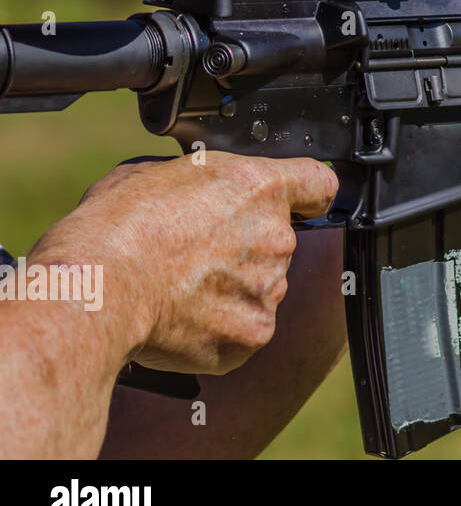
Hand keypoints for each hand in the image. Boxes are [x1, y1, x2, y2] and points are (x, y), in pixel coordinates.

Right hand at [30, 152, 336, 374]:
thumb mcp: (156, 173)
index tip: (297, 204)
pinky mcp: (254, 333)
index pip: (318, 184)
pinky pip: (246, 328)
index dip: (306, 195)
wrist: (98, 290)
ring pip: (262, 286)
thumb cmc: (115, 229)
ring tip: (180, 289)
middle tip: (195, 256)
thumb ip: (201, 183)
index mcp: (258, 187)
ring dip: (233, 289)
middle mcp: (276, 236)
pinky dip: (220, 328)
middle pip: (278, 241)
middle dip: (245, 248)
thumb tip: (199, 193)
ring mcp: (269, 288)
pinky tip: (183, 318)